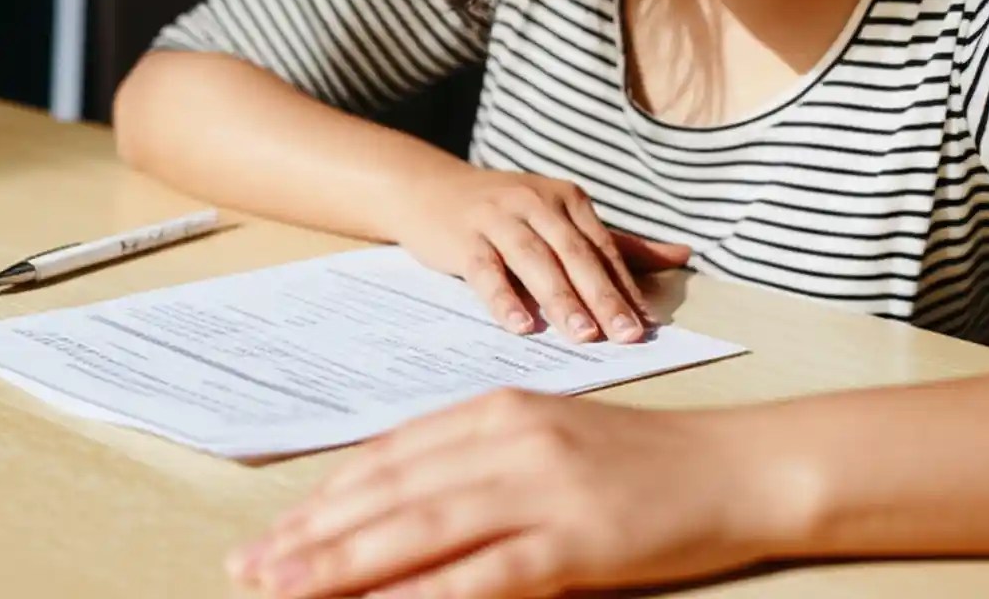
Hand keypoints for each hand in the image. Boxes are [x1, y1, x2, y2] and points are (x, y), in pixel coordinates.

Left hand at [228, 390, 796, 598]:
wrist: (735, 465)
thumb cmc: (639, 457)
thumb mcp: (548, 436)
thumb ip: (475, 460)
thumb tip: (400, 501)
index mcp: (497, 410)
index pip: (390, 456)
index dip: (327, 496)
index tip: (278, 530)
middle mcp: (508, 440)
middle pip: (390, 491)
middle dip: (313, 533)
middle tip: (253, 566)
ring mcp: (541, 487)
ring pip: (420, 529)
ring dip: (344, 562)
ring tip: (285, 588)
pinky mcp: (575, 539)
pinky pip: (485, 572)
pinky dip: (425, 593)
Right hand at [390, 168, 689, 343]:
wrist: (429, 190)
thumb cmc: (503, 213)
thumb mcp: (559, 218)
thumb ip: (617, 243)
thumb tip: (682, 255)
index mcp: (566, 199)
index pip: (602, 248)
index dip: (625, 285)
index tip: (648, 324)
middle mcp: (535, 202)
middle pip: (574, 254)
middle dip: (602, 296)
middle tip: (626, 335)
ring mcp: (497, 217)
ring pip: (534, 260)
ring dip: (560, 299)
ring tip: (583, 336)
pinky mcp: (463, 236)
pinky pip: (486, 269)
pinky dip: (503, 298)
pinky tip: (522, 326)